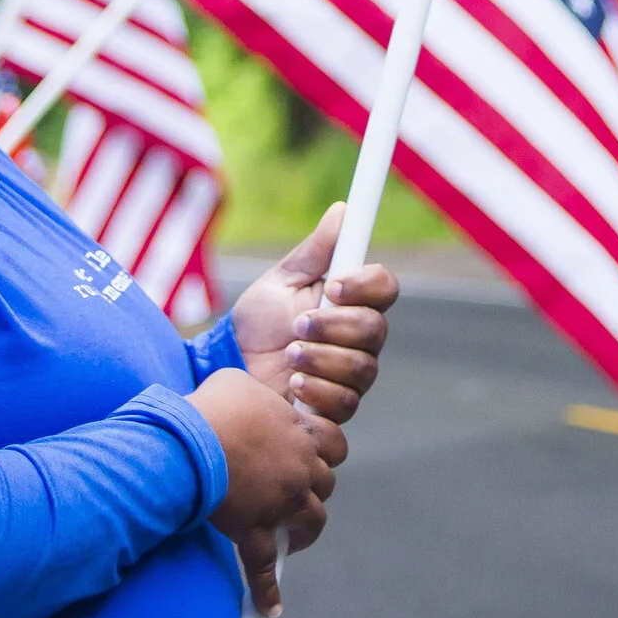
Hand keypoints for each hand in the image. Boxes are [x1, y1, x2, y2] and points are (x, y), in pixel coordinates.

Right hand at [188, 368, 333, 616]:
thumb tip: (245, 393)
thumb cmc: (211, 407)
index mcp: (298, 432)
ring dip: (305, 530)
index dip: (325, 450)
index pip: (333, 442)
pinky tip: (272, 608)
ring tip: (295, 538)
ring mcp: (281, 504)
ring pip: (312, 522)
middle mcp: (299, 469)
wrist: (189, 443)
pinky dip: (269, 591)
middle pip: (325, 484)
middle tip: (298, 492)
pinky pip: (265, 568)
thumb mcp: (236, 382)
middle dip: (314, 488)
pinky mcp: (254, 532)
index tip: (313, 454)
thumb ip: (252, 391)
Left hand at [232, 202, 399, 432]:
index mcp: (351, 301)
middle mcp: (360, 338)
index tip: (334, 285)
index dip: (366, 285)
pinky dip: (317, 389)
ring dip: (320, 357)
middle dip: (333, 326)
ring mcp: (352, 375)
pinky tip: (294, 384)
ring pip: (362, 367)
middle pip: (376, 329)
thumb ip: (314, 252)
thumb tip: (342, 210)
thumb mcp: (280, 282)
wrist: (232, 369)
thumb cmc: (258, 323)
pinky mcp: (337, 407)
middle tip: (297, 325)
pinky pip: (345, 402)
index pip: (385, 287)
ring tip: (288, 354)